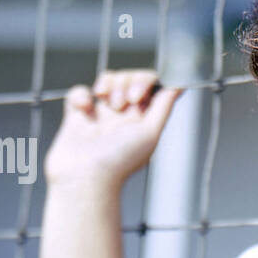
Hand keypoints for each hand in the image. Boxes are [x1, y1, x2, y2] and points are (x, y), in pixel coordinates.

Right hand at [43, 70, 183, 188]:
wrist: (84, 178)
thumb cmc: (118, 161)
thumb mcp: (150, 133)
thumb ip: (164, 107)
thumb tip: (180, 85)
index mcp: (143, 121)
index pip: (150, 86)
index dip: (144, 82)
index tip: (138, 96)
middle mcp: (124, 117)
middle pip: (129, 79)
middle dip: (126, 83)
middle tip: (121, 104)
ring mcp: (100, 116)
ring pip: (106, 81)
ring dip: (107, 84)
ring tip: (105, 103)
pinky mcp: (77, 117)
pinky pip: (79, 92)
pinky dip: (80, 95)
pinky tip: (84, 108)